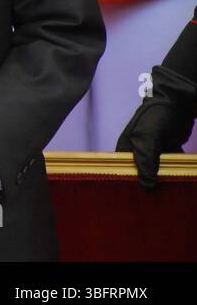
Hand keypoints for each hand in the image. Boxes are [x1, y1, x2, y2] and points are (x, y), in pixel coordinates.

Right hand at [116, 65, 196, 189]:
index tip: (138, 199)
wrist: (180, 102)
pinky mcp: (168, 152)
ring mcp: (154, 153)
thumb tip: (147, 184)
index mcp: (127, 147)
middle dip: (148, 185)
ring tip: (169, 197)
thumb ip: (146, 157)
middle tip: (157, 202)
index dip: (130, 183)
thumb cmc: (158, 116)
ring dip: (163, 181)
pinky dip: (174, 174)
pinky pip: (170, 167)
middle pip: (141, 174)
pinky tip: (179, 184)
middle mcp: (138, 152)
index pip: (123, 170)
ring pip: (157, 173)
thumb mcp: (149, 135)